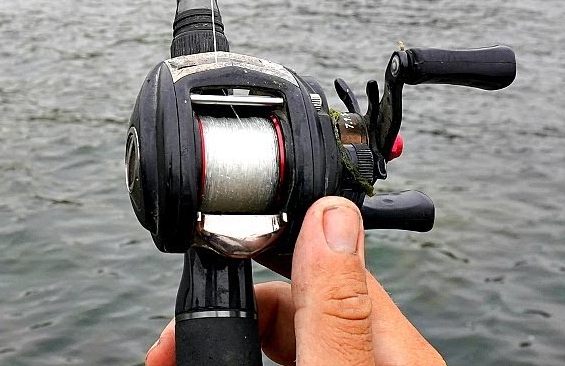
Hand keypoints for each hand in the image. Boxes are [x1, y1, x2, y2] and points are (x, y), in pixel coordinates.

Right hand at [145, 197, 444, 365]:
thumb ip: (334, 309)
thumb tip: (332, 213)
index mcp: (393, 348)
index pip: (320, 266)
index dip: (253, 256)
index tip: (203, 267)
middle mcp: (379, 358)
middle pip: (292, 304)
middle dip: (226, 311)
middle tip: (170, 341)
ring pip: (283, 337)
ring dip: (225, 340)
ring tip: (175, 354)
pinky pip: (284, 357)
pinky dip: (243, 355)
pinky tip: (215, 359)